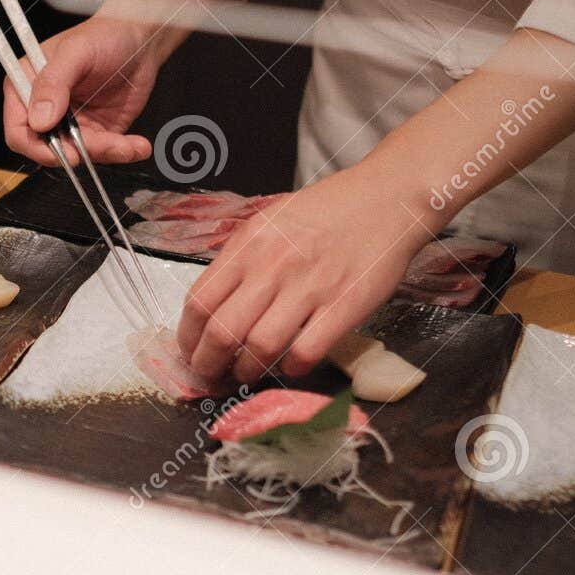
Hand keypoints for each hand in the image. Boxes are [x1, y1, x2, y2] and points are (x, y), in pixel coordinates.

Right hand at [1, 17, 159, 165]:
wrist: (140, 39)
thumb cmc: (103, 34)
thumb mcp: (76, 51)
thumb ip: (53, 83)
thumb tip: (39, 120)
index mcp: (26, 87)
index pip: (18, 130)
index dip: (36, 147)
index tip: (64, 151)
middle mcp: (44, 110)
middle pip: (48, 150)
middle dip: (77, 152)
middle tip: (104, 145)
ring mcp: (70, 124)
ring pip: (79, 155)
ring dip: (106, 153)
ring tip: (130, 145)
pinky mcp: (96, 132)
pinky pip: (104, 153)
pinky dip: (122, 153)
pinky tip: (137, 146)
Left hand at [177, 167, 435, 382]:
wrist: (387, 198)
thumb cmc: (326, 211)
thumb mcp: (270, 221)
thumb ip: (241, 259)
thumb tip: (212, 304)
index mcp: (249, 244)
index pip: (199, 301)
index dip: (187, 338)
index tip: (190, 351)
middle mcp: (273, 266)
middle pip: (221, 332)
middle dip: (207, 364)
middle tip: (211, 375)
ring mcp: (309, 287)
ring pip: (259, 347)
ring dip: (246, 371)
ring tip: (247, 374)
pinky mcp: (344, 306)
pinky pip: (305, 352)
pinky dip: (291, 368)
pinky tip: (290, 366)